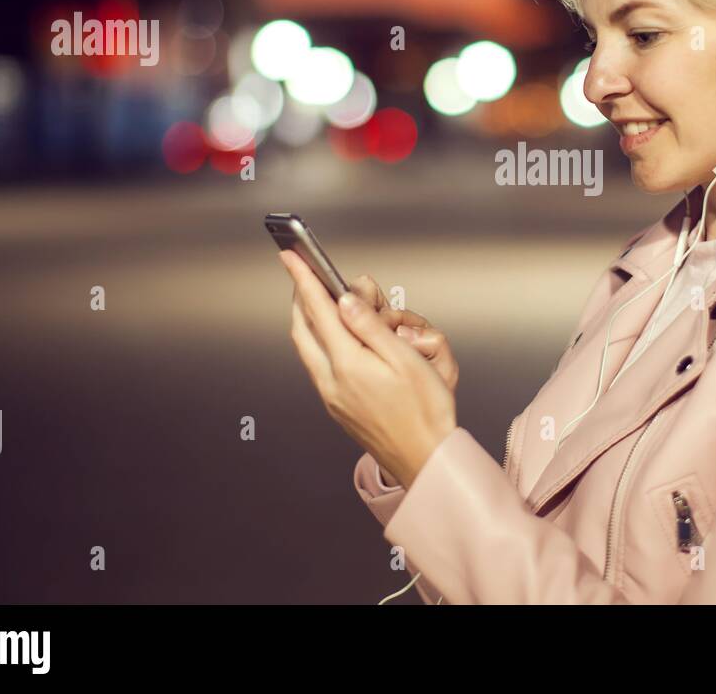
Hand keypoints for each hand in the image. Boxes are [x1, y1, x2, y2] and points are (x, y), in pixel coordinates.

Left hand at [281, 251, 456, 488]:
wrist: (424, 457)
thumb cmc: (425, 412)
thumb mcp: (406, 359)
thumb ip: (371, 327)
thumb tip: (346, 301)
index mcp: (348, 364)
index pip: (319, 310)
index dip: (304, 279)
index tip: (291, 257)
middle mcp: (332, 381)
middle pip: (303, 329)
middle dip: (302, 299)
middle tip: (308, 277)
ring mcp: (331, 396)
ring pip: (309, 348)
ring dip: (311, 322)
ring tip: (329, 305)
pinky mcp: (337, 407)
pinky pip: (319, 365)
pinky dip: (322, 343)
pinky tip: (339, 340)